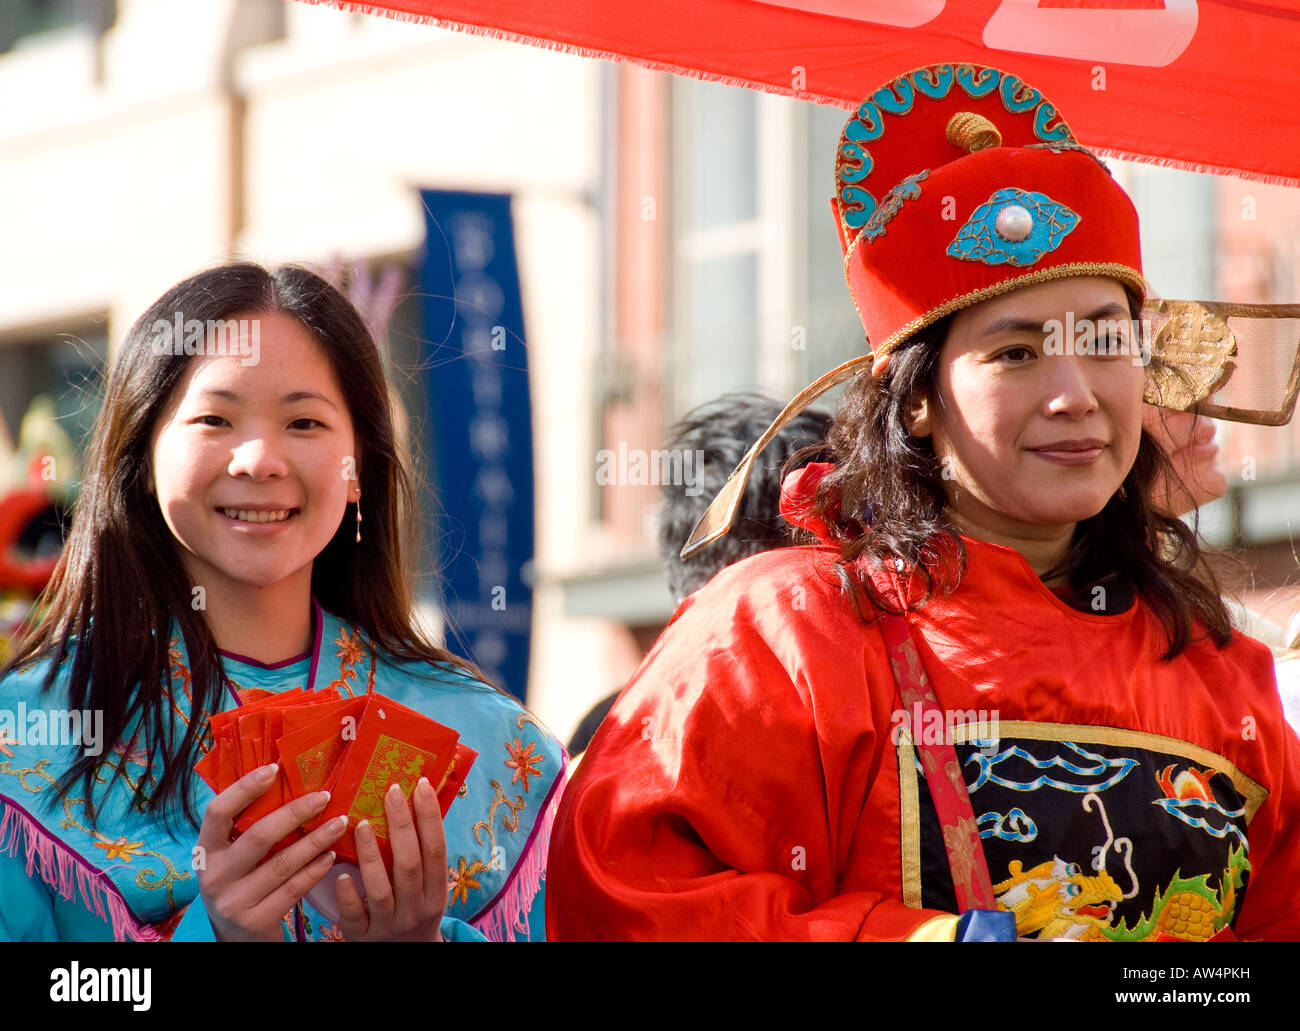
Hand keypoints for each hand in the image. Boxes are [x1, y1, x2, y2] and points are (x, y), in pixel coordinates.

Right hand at [196, 764, 348, 941]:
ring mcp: (233, 902)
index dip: (244, 788)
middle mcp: (214, 876)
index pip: (217, 813)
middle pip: (259, 836)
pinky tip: (331, 856)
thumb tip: (283, 777)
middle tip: (324, 796)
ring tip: (339, 823)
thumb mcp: (233, 858)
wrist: (237, 939)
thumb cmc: (241, 883)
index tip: (274, 768)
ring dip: (315, 840)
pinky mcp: (255, 922)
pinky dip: (315, 870)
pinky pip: (293, 889)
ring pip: (282, 864)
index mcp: (206, 852)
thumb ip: (247, 828)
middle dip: (295, 813)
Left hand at [335, 777, 446, 940]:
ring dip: (371, 855)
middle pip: (410, 864)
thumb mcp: (428, 889)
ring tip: (361, 824)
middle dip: (401, 825)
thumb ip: (422, 857)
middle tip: (390, 790)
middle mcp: (416, 910)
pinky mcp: (363, 938)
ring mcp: (389, 926)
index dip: (430, 817)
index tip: (421, 785)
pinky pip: (355, 916)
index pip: (436, 850)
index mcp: (436, 893)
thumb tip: (415, 801)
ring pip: (381, 889)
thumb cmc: (415, 910)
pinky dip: (350, 895)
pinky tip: (341, 873)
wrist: (406, 956)